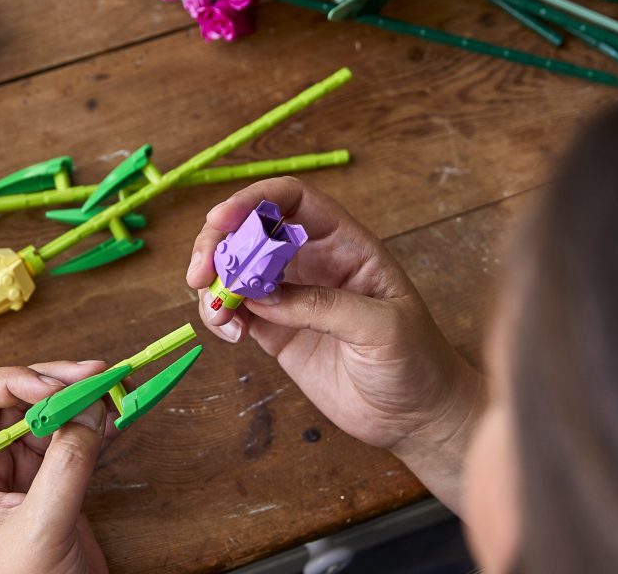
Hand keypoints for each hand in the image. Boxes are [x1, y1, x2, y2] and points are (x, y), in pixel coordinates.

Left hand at [0, 361, 117, 573]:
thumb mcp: (41, 528)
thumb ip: (65, 466)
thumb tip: (89, 407)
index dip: (11, 382)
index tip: (51, 387)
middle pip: (18, 398)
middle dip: (55, 381)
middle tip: (94, 374)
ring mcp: (27, 471)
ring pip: (51, 412)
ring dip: (82, 394)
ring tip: (112, 384)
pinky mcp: (59, 481)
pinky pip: (78, 435)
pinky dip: (100, 420)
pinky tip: (119, 413)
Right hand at [185, 177, 484, 511]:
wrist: (417, 417)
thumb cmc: (416, 360)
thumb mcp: (381, 327)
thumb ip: (323, 306)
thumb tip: (263, 296)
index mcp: (343, 242)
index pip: (291, 199)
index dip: (253, 200)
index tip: (221, 220)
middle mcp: (311, 260)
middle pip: (249, 229)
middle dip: (218, 243)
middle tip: (200, 274)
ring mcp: (289, 294)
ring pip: (234, 268)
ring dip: (213, 282)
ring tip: (218, 313)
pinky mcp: (274, 330)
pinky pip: (235, 310)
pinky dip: (219, 315)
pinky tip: (229, 333)